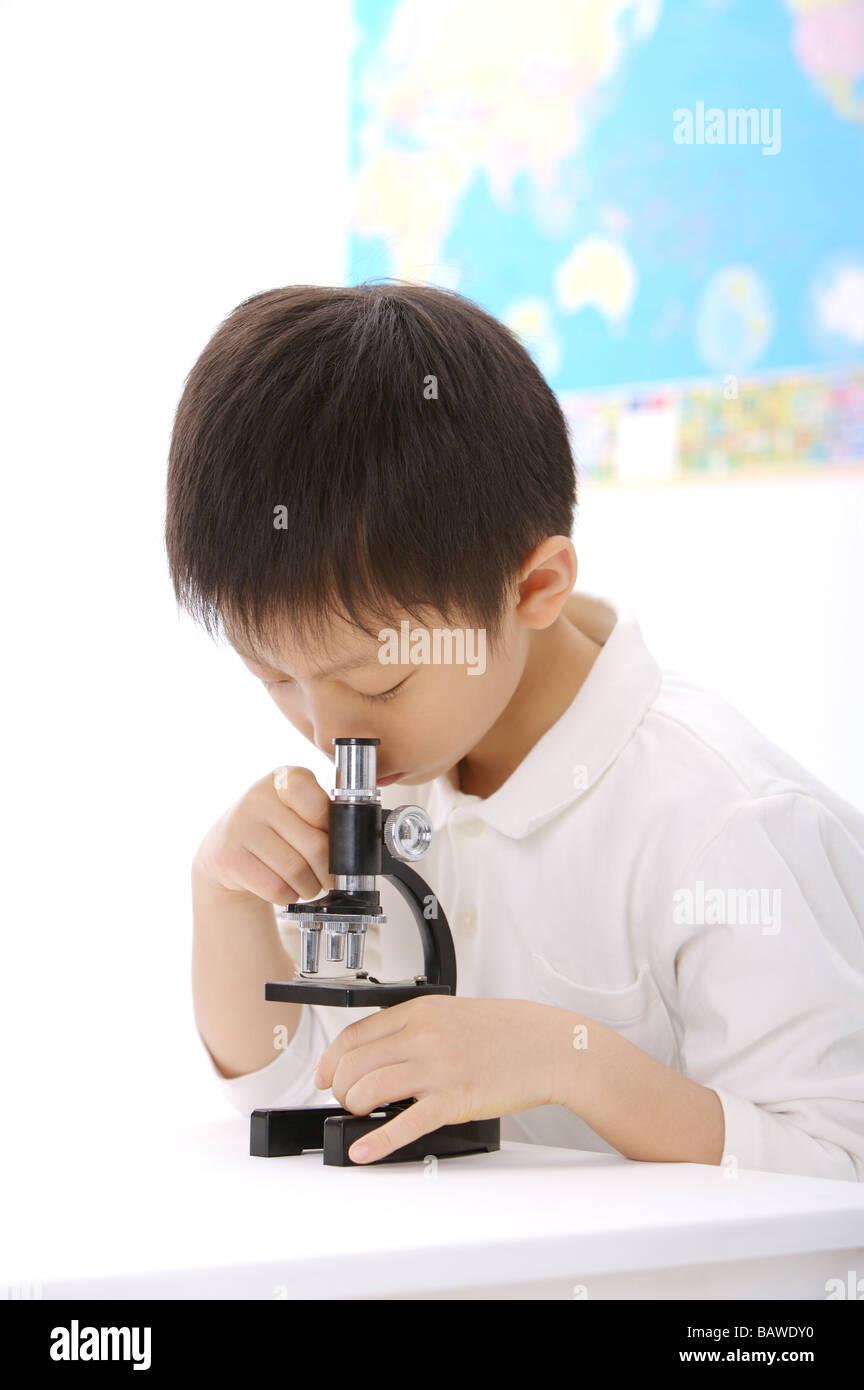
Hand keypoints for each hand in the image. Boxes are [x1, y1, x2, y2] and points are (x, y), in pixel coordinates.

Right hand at [192, 765, 330, 905]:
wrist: (223, 846)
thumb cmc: (274, 828)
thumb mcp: (298, 808)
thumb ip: (324, 815)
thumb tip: (352, 845)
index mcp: (284, 778)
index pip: (321, 807)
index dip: (333, 833)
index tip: (331, 842)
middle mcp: (258, 796)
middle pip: (316, 847)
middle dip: (328, 872)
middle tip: (328, 878)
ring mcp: (240, 826)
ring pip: (297, 871)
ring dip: (310, 887)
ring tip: (308, 884)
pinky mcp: (229, 858)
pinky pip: (277, 888)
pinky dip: (289, 896)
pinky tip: (286, 888)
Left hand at [312, 995, 577, 1162]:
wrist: (548, 1047)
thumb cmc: (506, 1033)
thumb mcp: (452, 1014)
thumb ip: (415, 1028)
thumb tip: (379, 1051)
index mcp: (420, 1011)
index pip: (354, 1034)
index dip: (330, 1059)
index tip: (324, 1075)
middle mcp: (423, 1036)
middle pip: (353, 1063)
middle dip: (339, 1088)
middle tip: (344, 1100)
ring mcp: (437, 1068)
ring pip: (368, 1089)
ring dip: (353, 1108)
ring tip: (360, 1116)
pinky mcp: (453, 1099)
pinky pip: (404, 1123)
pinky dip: (376, 1141)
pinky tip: (363, 1149)